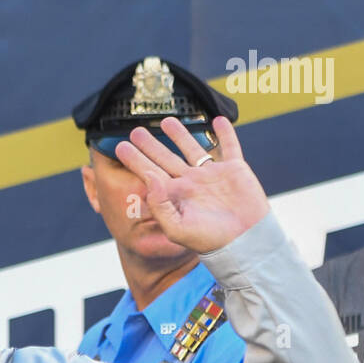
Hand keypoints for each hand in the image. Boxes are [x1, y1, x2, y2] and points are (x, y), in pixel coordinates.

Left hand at [115, 116, 269, 252]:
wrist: (243, 242)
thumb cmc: (210, 241)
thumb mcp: (177, 228)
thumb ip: (160, 205)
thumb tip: (149, 176)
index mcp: (176, 196)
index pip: (151, 173)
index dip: (136, 160)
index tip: (120, 147)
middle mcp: (192, 183)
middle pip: (166, 158)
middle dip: (151, 145)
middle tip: (135, 131)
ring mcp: (212, 175)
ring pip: (193, 148)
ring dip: (181, 134)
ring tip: (167, 120)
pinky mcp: (235, 170)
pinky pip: (230, 146)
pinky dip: (226, 133)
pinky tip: (219, 120)